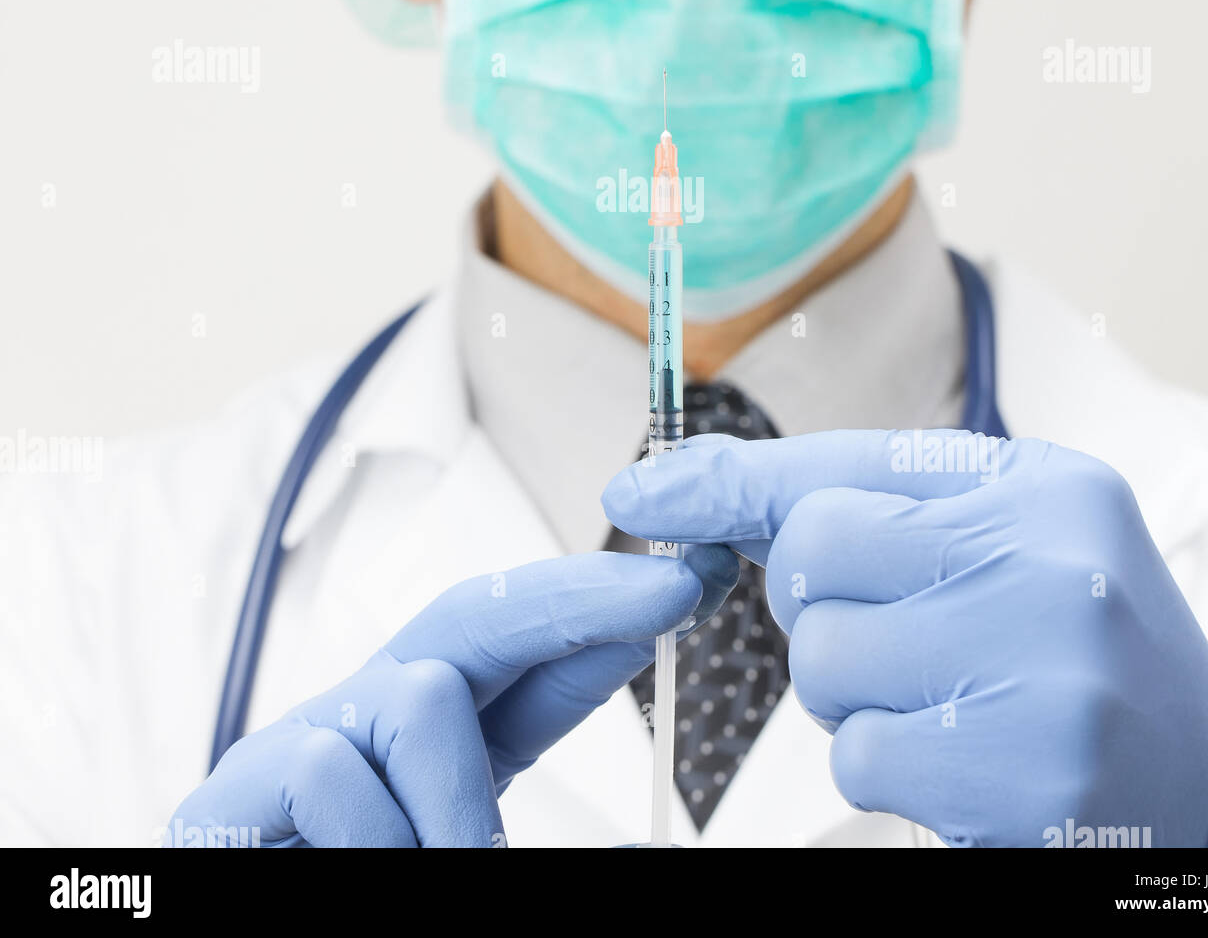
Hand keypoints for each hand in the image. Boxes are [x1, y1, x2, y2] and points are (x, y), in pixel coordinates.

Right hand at [171, 545, 736, 846]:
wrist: (237, 928)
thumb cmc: (367, 893)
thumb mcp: (472, 855)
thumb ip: (544, 831)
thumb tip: (641, 816)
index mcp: (439, 748)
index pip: (528, 661)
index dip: (609, 616)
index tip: (693, 582)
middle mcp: (372, 723)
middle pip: (474, 616)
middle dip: (582, 594)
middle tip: (675, 589)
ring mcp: (304, 745)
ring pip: (420, 694)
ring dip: (457, 804)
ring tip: (449, 865)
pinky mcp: (235, 787)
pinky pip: (330, 766)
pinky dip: (376, 836)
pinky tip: (364, 864)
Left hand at [604, 430, 1207, 846]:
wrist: (1200, 768)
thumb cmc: (1066, 628)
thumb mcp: (993, 526)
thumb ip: (850, 495)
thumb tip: (668, 487)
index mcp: (1038, 486)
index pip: (841, 468)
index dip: (731, 485)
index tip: (641, 491)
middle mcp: (1049, 566)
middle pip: (813, 561)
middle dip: (812, 600)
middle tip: (884, 620)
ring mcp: (1046, 677)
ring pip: (825, 665)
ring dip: (851, 687)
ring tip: (938, 686)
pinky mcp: (1029, 781)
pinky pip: (862, 757)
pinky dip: (886, 757)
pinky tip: (958, 747)